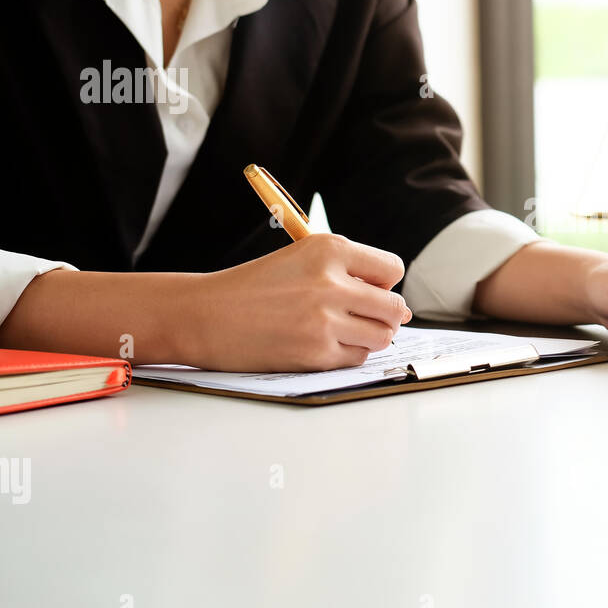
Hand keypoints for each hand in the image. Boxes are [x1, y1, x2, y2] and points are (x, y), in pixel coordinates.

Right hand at [182, 233, 411, 371]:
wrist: (205, 316)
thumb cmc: (255, 288)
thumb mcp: (301, 261)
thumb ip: (350, 275)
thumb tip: (402, 311)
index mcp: (329, 249)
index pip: (392, 269)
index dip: (382, 283)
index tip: (364, 289)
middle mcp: (331, 282)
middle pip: (394, 306)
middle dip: (383, 315)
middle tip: (358, 317)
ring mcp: (325, 320)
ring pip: (382, 336)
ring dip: (368, 336)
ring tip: (339, 331)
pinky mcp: (316, 353)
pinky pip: (357, 358)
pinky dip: (347, 354)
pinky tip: (321, 344)